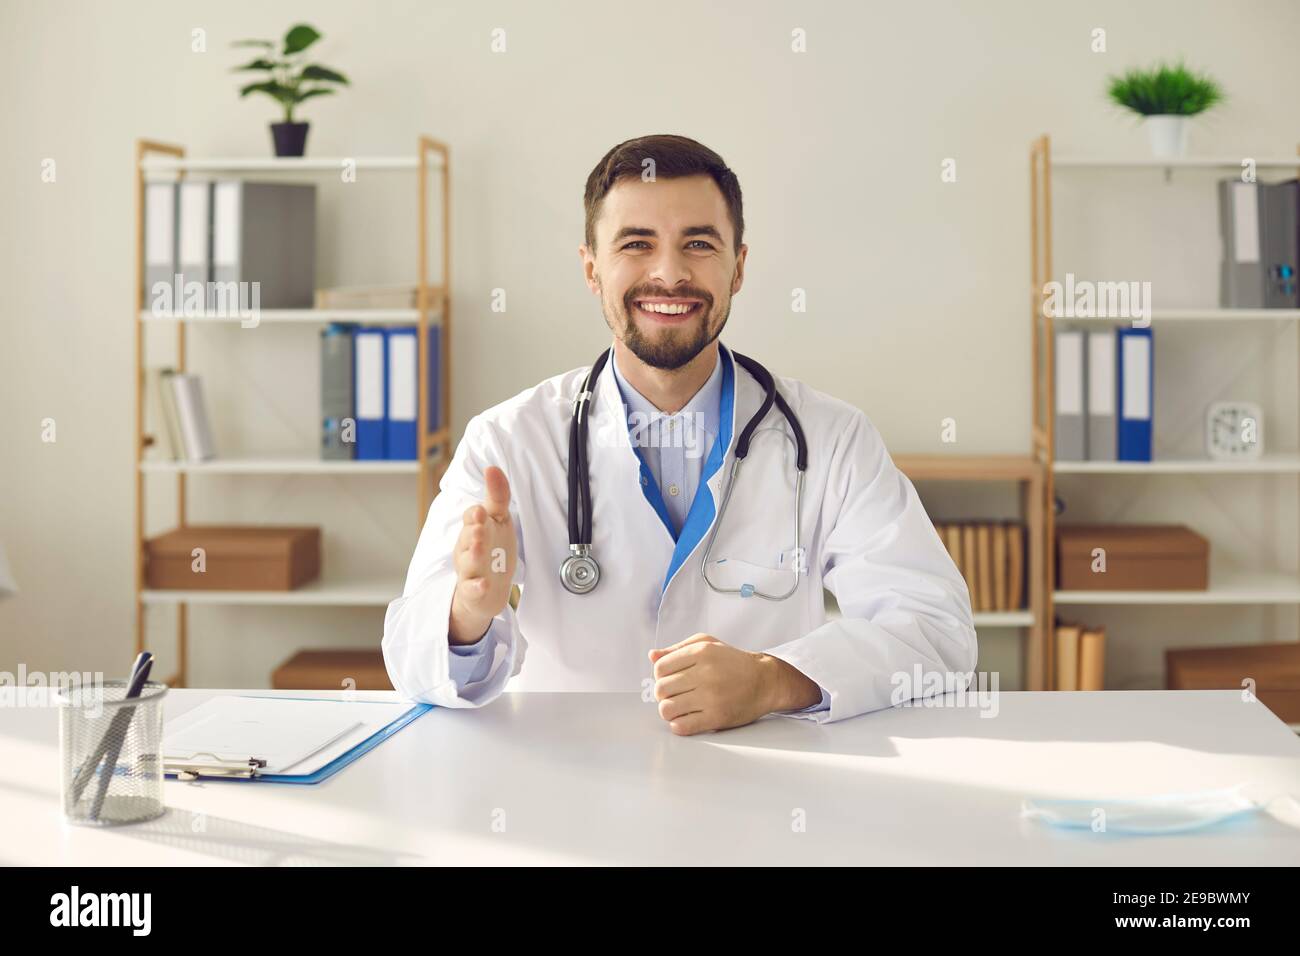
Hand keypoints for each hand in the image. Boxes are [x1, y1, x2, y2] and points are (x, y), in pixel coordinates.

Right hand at [449, 466, 516, 644]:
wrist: (487, 591)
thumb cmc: (492, 549)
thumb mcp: (497, 521)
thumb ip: (497, 496)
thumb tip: (493, 467)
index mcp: (473, 529)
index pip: (471, 518)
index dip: (475, 515)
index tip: (480, 509)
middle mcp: (468, 548)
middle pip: (468, 538)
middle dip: (473, 530)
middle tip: (478, 523)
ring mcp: (469, 570)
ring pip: (468, 561)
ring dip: (473, 553)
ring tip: (480, 547)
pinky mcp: (473, 591)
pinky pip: (472, 589)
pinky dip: (477, 587)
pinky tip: (484, 583)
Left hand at [648, 634, 821, 734]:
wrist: (765, 681)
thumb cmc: (733, 662)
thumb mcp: (708, 644)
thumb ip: (678, 648)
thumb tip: (652, 656)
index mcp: (701, 652)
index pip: (660, 668)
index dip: (660, 675)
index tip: (670, 679)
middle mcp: (705, 673)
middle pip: (661, 689)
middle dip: (664, 694)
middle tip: (675, 694)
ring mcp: (711, 697)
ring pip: (667, 709)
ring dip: (669, 710)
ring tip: (679, 707)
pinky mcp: (717, 717)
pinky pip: (682, 726)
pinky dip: (678, 725)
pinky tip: (687, 718)